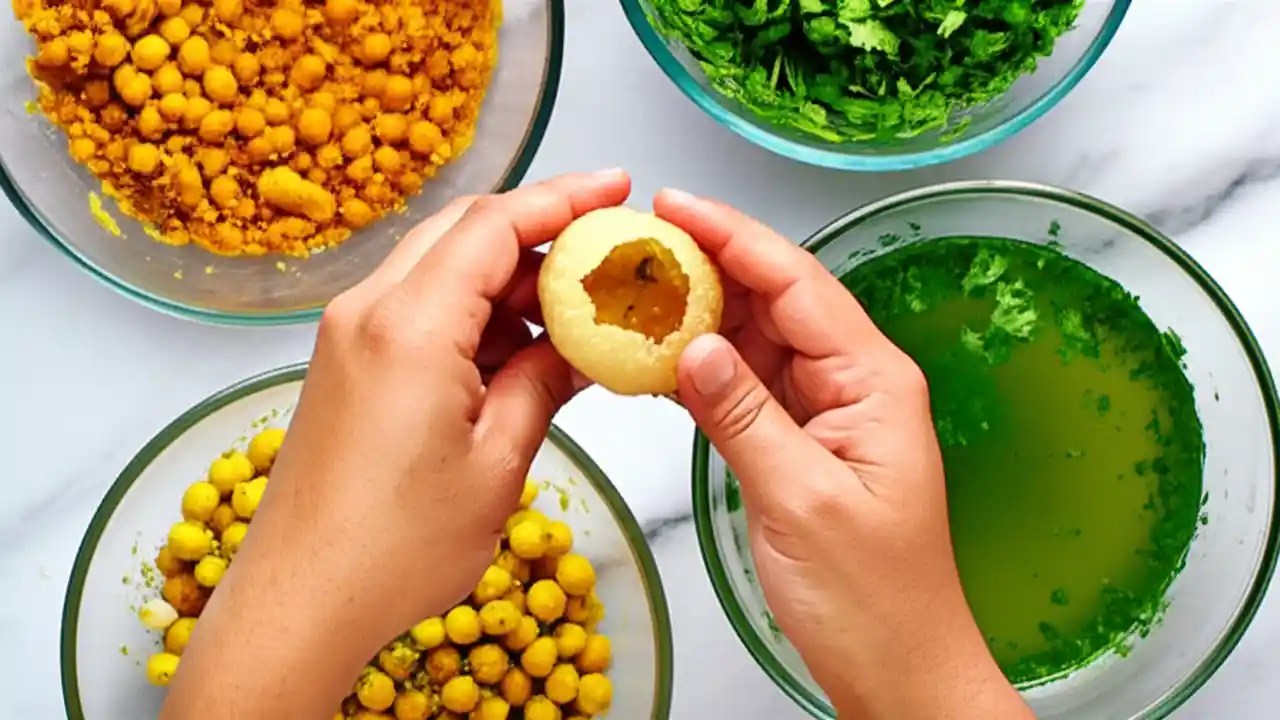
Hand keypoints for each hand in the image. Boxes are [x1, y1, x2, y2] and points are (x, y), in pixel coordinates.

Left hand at [161, 170, 628, 719]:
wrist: (299, 601)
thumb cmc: (392, 549)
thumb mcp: (498, 461)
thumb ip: (545, 382)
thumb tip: (582, 345)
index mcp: (410, 327)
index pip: (494, 225)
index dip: (562, 198)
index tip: (615, 188)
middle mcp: (368, 313)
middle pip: (464, 232)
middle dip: (539, 232)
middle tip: (604, 251)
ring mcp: (349, 336)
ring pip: (440, 268)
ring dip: (507, 280)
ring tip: (574, 318)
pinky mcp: (346, 365)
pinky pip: (418, 309)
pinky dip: (472, 315)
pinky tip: (519, 354)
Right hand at [655, 190, 1031, 719]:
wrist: (896, 669)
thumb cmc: (874, 601)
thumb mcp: (802, 501)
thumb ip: (744, 416)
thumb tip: (693, 346)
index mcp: (874, 382)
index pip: (798, 283)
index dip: (734, 237)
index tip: (675, 207)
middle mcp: (852, 385)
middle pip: (774, 300)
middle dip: (708, 264)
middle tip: (636, 243)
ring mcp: (822, 413)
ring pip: (753, 340)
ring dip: (697, 314)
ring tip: (632, 289)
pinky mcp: (795, 444)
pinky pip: (742, 387)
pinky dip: (698, 370)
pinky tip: (655, 358)